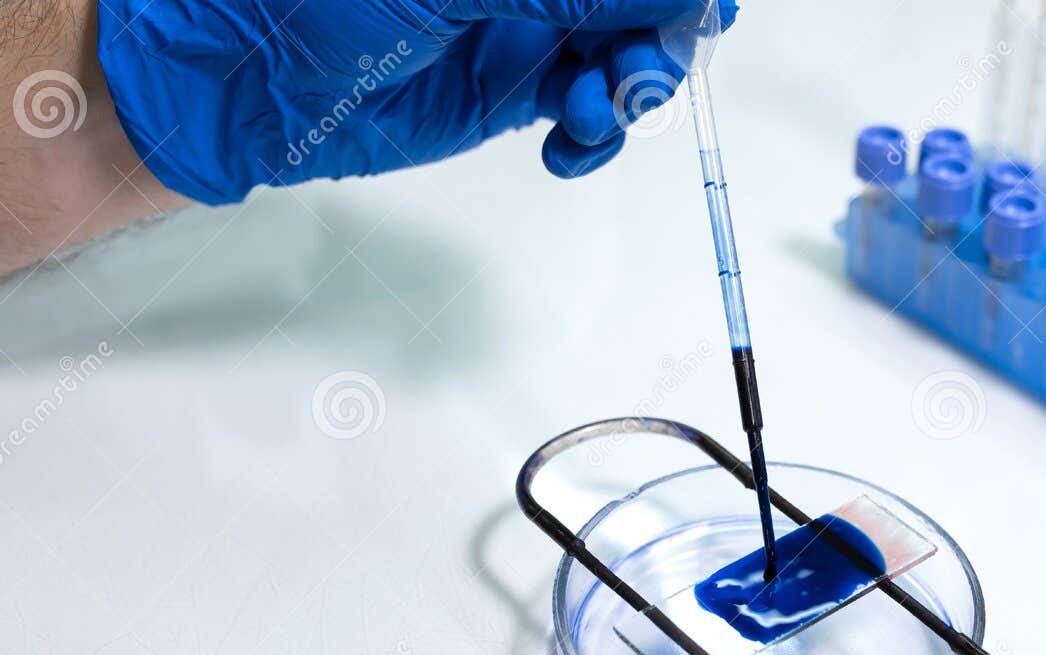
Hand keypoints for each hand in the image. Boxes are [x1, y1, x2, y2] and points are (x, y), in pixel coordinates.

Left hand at [96, 0, 737, 204]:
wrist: (240, 76)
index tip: (697, 10)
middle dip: (662, 33)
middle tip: (642, 70)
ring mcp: (527, 21)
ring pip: (628, 51)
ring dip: (634, 88)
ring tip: (597, 111)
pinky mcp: (513, 86)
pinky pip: (589, 110)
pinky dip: (597, 133)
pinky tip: (571, 143)